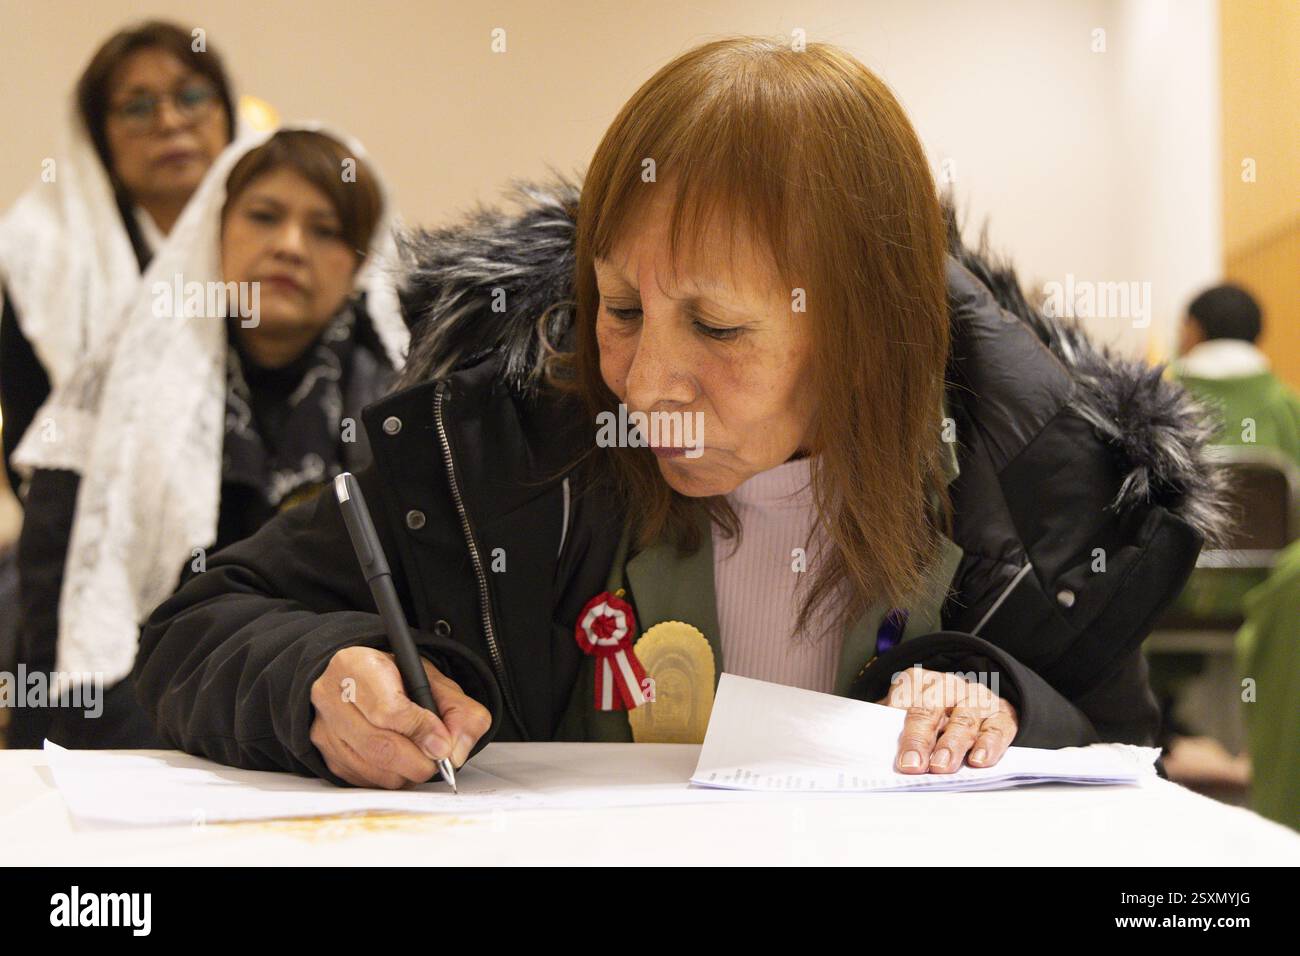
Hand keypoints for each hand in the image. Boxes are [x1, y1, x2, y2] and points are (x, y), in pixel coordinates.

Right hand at [309, 646, 491, 788]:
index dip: (421, 731)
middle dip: (419, 760)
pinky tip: (399, 759)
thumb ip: (457, 710)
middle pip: (379, 746)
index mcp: (357, 665)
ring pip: (374, 769)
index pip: (387, 709)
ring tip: (420, 754)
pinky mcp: (326, 756)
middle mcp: (332, 697)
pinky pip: (365, 781)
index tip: (443, 744)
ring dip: (406, 772)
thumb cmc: (395, 678)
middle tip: (440, 758)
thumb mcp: (433, 680)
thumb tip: (456, 751)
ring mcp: (325, 729)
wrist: (361, 680)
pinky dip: (391, 777)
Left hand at [875, 665, 1018, 773]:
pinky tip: (980, 760)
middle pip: (931, 709)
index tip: (900, 758)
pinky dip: (990, 744)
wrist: (971, 698)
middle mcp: (948, 685)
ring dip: (952, 744)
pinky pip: (997, 728)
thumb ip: (891, 727)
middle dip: (921, 739)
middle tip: (914, 765)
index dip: (901, 731)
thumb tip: (877, 754)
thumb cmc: (930, 712)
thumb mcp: (906, 711)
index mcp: (918, 681)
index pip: (904, 702)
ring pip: (964, 719)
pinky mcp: (1002, 713)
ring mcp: (976, 698)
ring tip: (943, 766)